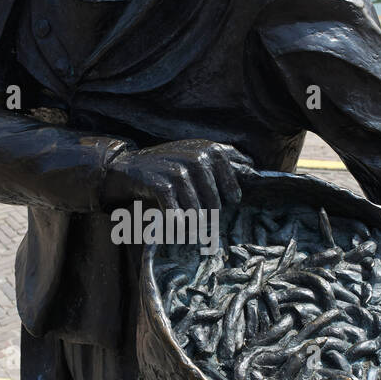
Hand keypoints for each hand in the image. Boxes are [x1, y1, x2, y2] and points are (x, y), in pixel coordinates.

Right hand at [102, 140, 252, 212]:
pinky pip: (176, 212)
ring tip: (191, 230)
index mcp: (206, 149)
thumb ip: (223, 158)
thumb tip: (252, 165)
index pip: (231, 170)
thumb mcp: (195, 154)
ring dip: (193, 224)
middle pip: (214, 199)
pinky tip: (175, 227)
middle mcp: (194, 157)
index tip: (233, 202)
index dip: (233, 189)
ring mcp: (177, 170)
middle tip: (206, 224)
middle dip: (210, 215)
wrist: (127, 168)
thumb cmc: (168, 165)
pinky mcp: (160, 184)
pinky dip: (176, 224)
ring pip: (196, 210)